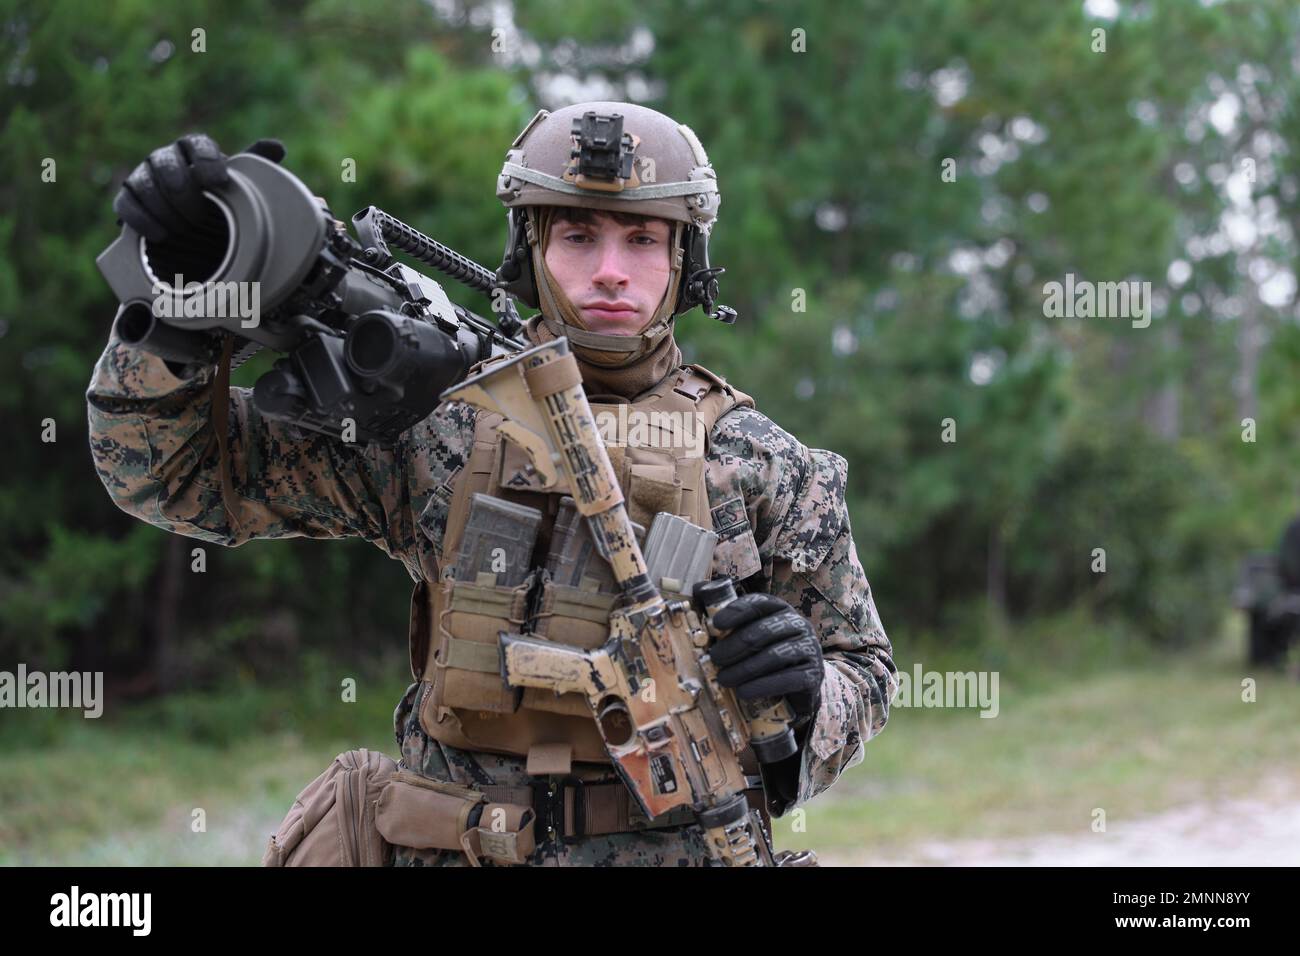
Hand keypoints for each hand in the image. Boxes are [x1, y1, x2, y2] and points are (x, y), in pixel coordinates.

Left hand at [709, 592, 823, 724]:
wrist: (799, 684)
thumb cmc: (766, 652)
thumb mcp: (749, 631)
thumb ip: (725, 611)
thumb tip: (699, 588)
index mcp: (780, 609)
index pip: (759, 603)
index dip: (737, 611)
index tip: (716, 624)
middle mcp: (798, 624)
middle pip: (764, 631)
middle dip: (735, 646)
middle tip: (714, 659)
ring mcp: (809, 649)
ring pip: (774, 656)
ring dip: (745, 669)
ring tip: (723, 679)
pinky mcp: (813, 674)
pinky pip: (787, 679)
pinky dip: (762, 686)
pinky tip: (743, 692)